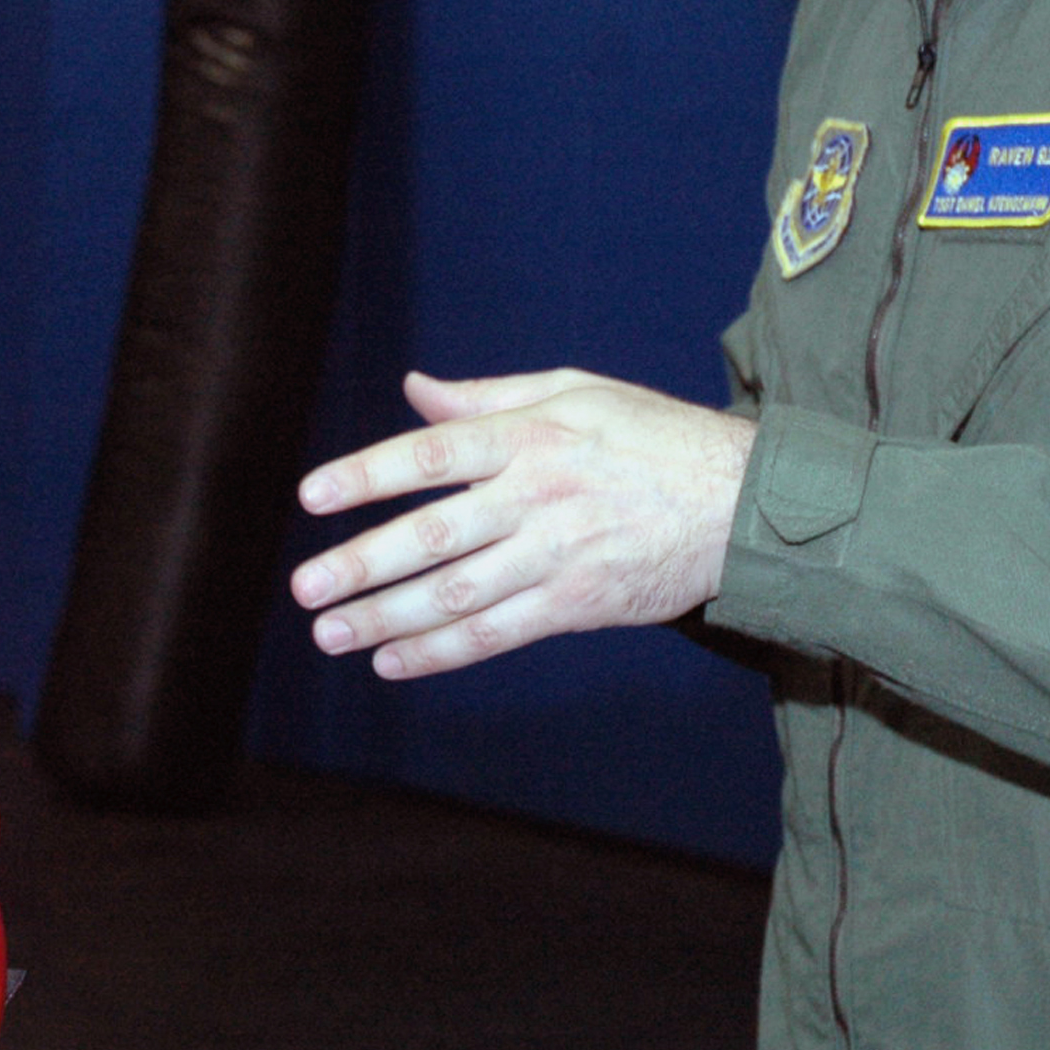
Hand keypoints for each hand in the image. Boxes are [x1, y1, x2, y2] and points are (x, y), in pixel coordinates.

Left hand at [289, 369, 755, 679]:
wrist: (742, 502)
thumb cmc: (655, 437)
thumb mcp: (576, 391)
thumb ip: (486, 397)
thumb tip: (414, 389)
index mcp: (531, 435)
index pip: (432, 455)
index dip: (367, 475)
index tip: (313, 497)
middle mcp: (538, 495)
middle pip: (433, 534)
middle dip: (361, 563)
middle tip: (306, 586)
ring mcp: (558, 555)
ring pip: (457, 593)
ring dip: (388, 617)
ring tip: (332, 632)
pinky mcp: (578, 604)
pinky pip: (496, 634)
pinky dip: (441, 651)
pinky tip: (393, 660)